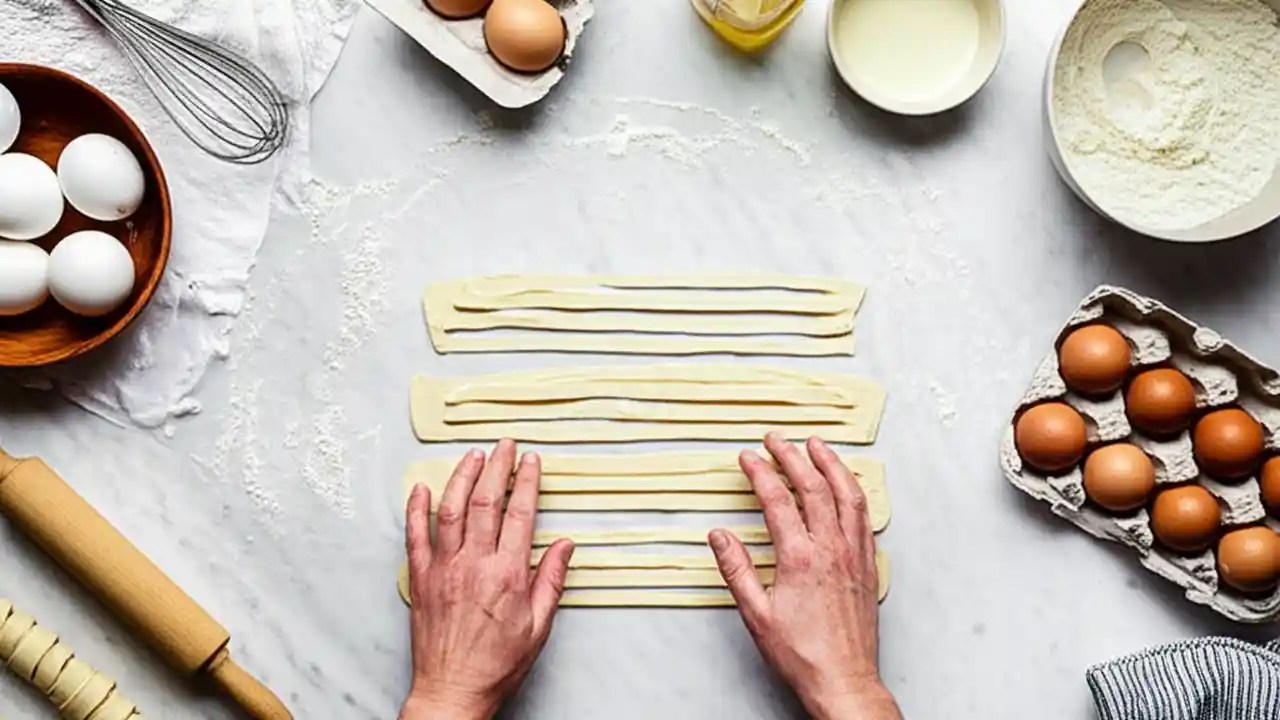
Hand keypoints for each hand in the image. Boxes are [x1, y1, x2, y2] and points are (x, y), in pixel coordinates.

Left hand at [400, 440, 573, 719]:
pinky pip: (415, 535)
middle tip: (505, 446)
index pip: (521, 514)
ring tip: (473, 456)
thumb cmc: (497, 664)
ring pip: (451, 509)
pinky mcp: (422, 578)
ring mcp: (444, 568)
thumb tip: (564, 546)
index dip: (527, 482)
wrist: (453, 691)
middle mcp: (474, 564)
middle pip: (486, 502)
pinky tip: (422, 489)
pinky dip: (417, 508)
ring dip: (462, 477)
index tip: (532, 462)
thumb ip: (550, 580)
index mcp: (507, 574)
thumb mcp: (538, 626)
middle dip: (497, 467)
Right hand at [710, 434, 900, 719]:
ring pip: (847, 494)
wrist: (844, 679)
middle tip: (777, 439)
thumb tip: (719, 537)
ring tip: (817, 445)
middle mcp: (831, 549)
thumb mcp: (756, 615)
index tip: (748, 458)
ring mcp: (854, 555)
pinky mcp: (868, 565)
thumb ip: (736, 570)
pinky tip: (847, 485)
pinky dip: (853, 490)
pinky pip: (864, 515)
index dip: (760, 473)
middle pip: (813, 486)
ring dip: (830, 464)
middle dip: (792, 456)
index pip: (777, 500)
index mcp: (800, 558)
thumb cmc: (802, 654)